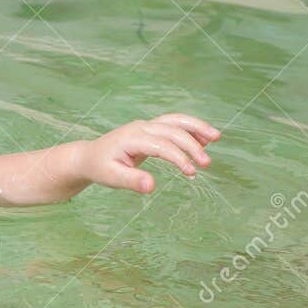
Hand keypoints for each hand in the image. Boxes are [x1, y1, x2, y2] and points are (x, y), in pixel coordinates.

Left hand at [77, 114, 220, 194]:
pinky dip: (190, 128)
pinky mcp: (151, 128)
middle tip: (207, 164)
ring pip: (176, 121)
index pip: (162, 145)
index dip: (179, 157)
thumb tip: (152, 187)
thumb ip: (131, 181)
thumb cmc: (100, 168)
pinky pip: (173, 124)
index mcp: (132, 138)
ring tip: (217, 137)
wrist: (90, 156)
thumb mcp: (112, 178)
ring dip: (196, 127)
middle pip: (172, 130)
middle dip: (192, 145)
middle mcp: (141, 127)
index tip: (192, 173)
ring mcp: (147, 125)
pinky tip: (204, 139)